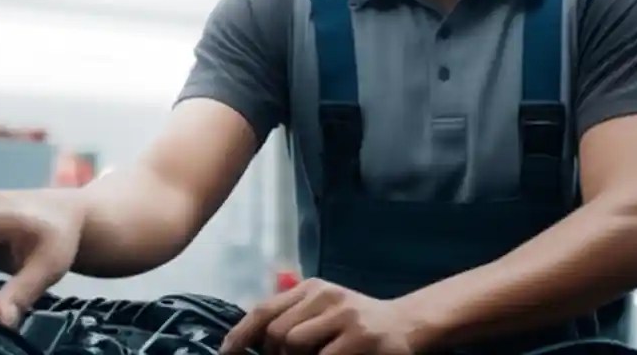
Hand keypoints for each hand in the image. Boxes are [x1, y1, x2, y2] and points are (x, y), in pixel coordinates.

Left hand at [221, 279, 415, 354]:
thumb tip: (249, 338)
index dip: (241, 334)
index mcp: (311, 289)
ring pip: (293, 344)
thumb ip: (293, 316)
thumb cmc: (359, 324)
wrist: (408, 325)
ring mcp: (343, 316)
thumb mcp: (324, 310)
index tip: (227, 353)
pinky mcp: (360, 338)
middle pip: (276, 331)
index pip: (264, 309)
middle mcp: (325, 296)